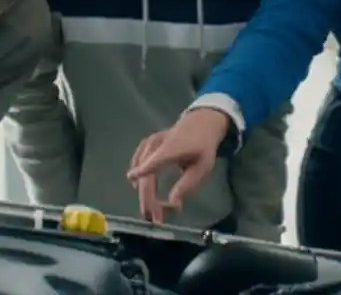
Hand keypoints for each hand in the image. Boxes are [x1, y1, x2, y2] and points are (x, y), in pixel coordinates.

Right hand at [126, 107, 231, 222]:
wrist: (200, 123)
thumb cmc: (203, 146)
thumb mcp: (203, 166)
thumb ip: (187, 184)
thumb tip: (173, 203)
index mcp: (171, 148)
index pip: (152, 165)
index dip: (145, 183)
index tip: (143, 202)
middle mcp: (155, 144)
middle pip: (145, 176)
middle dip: (147, 199)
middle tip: (154, 218)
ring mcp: (148, 143)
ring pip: (140, 172)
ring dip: (144, 193)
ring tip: (152, 209)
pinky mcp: (145, 144)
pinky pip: (137, 164)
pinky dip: (140, 180)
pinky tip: (143, 190)